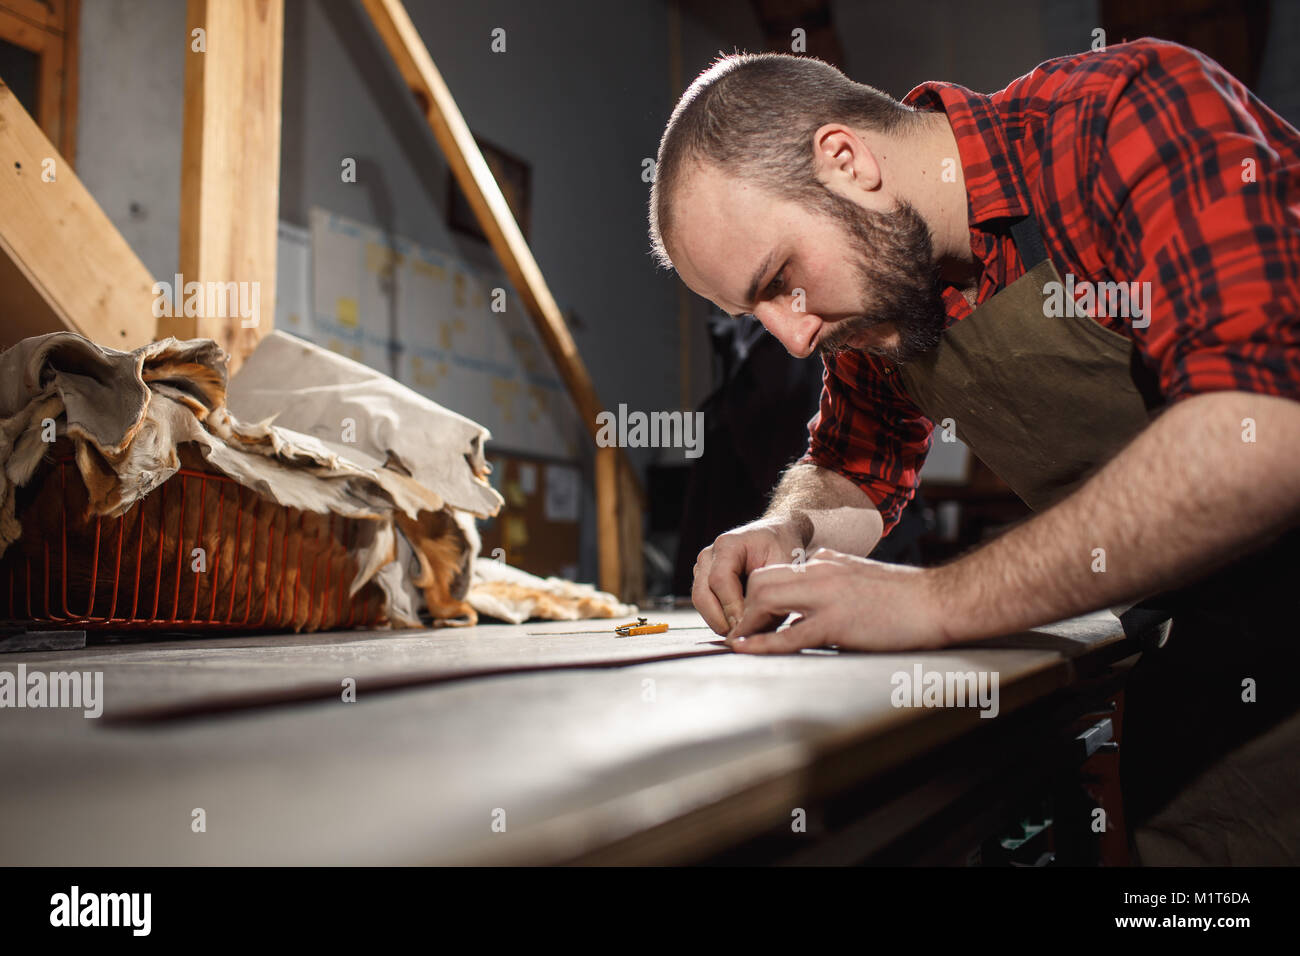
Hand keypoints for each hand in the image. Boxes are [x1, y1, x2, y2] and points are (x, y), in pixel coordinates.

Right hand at [692, 519, 804, 634]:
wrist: (776, 535)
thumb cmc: (782, 547)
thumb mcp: (784, 566)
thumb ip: (770, 594)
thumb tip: (755, 629)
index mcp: (728, 545)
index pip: (720, 580)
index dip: (731, 607)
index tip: (746, 626)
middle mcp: (710, 555)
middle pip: (702, 594)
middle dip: (720, 620)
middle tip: (740, 637)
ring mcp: (703, 567)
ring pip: (700, 601)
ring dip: (718, 621)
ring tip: (742, 634)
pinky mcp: (704, 579)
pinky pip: (705, 604)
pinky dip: (719, 617)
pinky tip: (739, 626)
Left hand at [725, 548, 949, 652]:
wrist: (939, 601)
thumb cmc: (907, 598)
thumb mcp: (861, 578)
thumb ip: (834, 583)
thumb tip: (814, 604)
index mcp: (826, 562)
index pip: (774, 572)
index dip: (755, 596)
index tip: (749, 618)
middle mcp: (820, 572)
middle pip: (760, 580)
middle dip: (742, 607)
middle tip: (739, 631)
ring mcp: (826, 596)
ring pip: (765, 598)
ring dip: (746, 622)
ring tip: (739, 642)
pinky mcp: (836, 623)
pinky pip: (788, 634)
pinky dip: (761, 643)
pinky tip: (746, 649)